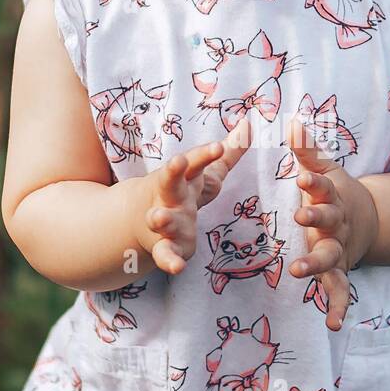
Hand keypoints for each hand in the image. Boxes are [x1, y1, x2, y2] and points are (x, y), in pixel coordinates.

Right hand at [139, 117, 251, 274]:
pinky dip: (169, 261)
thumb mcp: (203, 173)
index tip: (217, 145)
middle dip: (172, 172)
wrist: (139, 222)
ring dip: (161, 219)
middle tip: (175, 163)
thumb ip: (227, 153)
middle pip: (170, 182)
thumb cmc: (181, 193)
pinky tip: (177, 268)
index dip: (205, 154)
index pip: (194, 162)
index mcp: (182, 178)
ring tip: (158, 218)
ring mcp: (165, 222)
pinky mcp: (167, 247)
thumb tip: (250, 123)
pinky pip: (166, 255)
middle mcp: (170, 197)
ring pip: (161, 219)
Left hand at [286, 115, 380, 330]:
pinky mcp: (339, 271)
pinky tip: (333, 324)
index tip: (301, 175)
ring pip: (329, 258)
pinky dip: (337, 307)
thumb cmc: (334, 193)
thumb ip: (307, 151)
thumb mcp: (325, 170)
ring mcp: (339, 249)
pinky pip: (339, 291)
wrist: (367, 219)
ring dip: (315, 265)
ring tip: (299, 272)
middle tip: (300, 215)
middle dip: (315, 218)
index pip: (321, 186)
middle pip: (327, 221)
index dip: (313, 180)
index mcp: (330, 198)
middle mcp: (337, 224)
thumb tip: (292, 122)